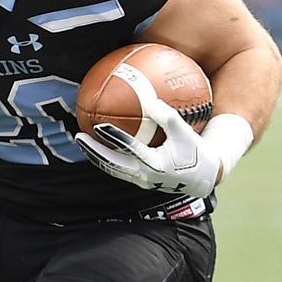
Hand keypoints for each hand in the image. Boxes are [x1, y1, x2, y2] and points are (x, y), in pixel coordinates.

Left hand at [74, 102, 216, 199]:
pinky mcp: (140, 181)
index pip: (130, 150)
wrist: (203, 179)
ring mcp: (140, 181)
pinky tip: (99, 144)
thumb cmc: (195, 153)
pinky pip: (119, 169)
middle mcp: (145, 176)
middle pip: (112, 165)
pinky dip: (107, 158)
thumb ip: (169, 118)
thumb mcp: (186, 134)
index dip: (114, 137)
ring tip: (82, 141)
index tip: (99, 125)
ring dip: (96, 156)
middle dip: (93, 151)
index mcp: (156, 165)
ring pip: (112, 169)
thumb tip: (150, 100)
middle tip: (79, 136)